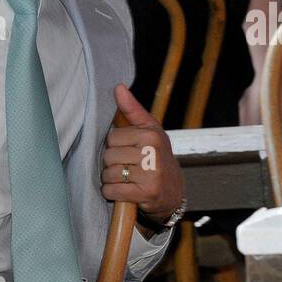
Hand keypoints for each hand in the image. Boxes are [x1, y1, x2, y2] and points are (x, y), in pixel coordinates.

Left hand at [101, 84, 184, 222]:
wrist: (173, 191)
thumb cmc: (157, 157)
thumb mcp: (150, 131)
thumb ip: (132, 110)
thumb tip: (118, 87)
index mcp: (151, 134)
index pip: (111, 137)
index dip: (115, 146)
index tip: (128, 151)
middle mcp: (152, 152)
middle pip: (108, 156)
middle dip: (112, 164)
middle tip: (128, 167)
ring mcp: (150, 174)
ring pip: (109, 174)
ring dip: (111, 179)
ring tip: (126, 179)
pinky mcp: (146, 193)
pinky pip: (112, 191)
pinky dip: (112, 193)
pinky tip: (124, 192)